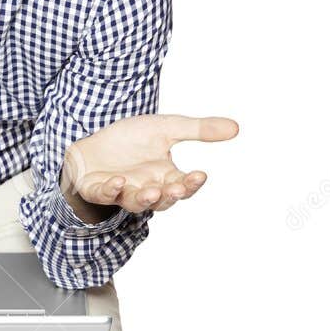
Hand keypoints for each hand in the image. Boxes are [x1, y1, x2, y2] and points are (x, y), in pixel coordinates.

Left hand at [62, 113, 238, 216]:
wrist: (94, 143)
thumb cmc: (131, 140)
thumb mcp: (167, 127)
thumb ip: (198, 129)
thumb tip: (235, 128)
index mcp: (165, 177)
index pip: (184, 185)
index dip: (192, 183)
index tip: (200, 174)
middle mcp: (146, 189)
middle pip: (163, 200)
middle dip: (170, 195)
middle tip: (176, 187)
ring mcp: (122, 192)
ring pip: (136, 203)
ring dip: (144, 199)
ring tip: (151, 191)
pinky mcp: (98, 190)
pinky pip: (104, 194)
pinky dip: (111, 190)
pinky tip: (117, 181)